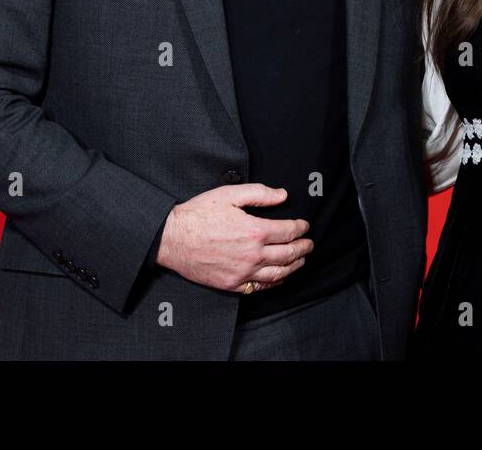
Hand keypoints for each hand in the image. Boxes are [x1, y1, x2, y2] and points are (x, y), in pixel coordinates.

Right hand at [155, 184, 311, 293]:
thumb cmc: (198, 215)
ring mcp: (243, 272)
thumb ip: (260, 194)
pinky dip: (274, 282)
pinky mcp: (232, 284)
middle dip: (303, 248)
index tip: (304, 225)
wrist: (172, 239)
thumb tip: (283, 195)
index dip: (301, 228)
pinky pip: (260, 287)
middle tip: (309, 244)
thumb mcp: (229, 195)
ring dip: (294, 266)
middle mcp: (253, 255)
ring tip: (301, 260)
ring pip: (278, 273)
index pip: (288, 231)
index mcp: (255, 231)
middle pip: (288, 254)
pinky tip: (279, 277)